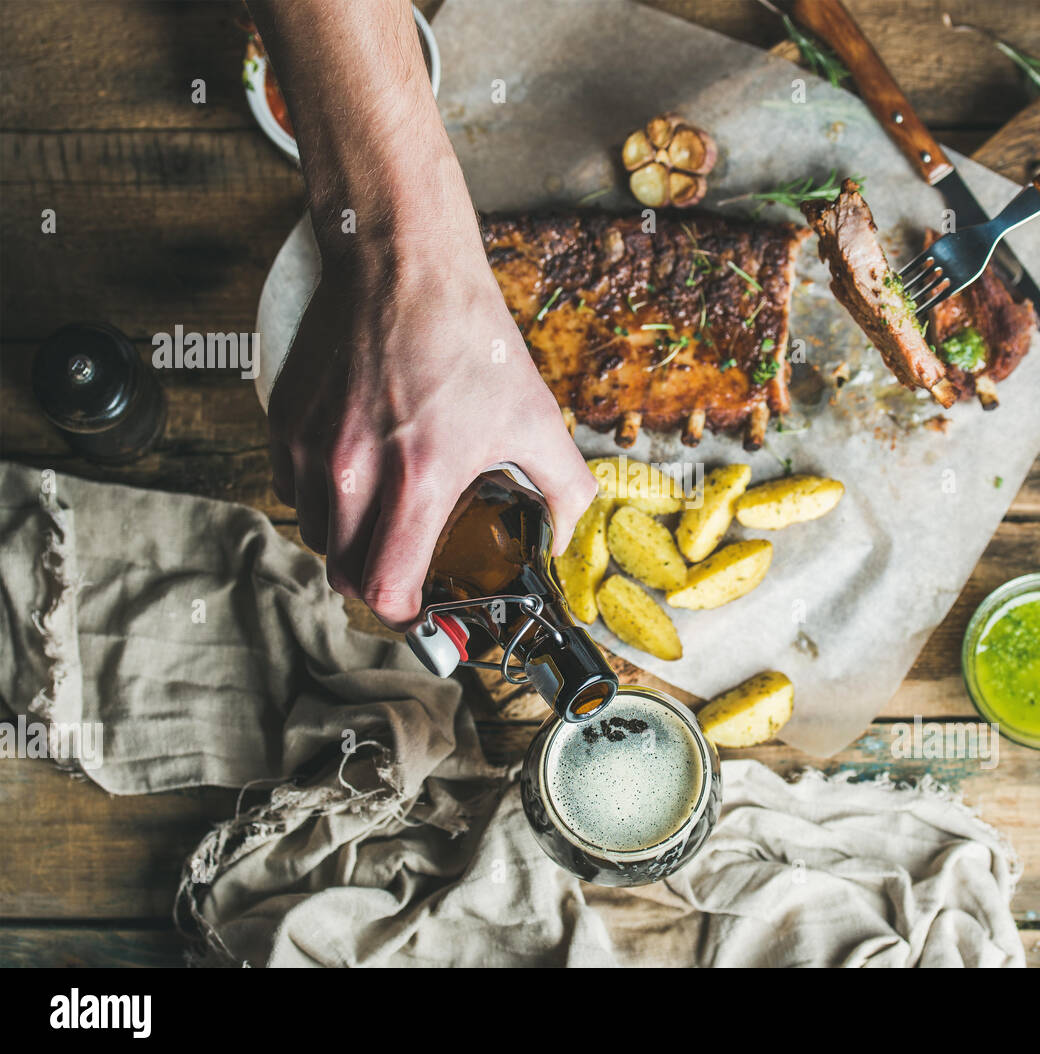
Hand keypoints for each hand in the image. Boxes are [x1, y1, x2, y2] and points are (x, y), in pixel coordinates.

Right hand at [269, 234, 594, 628]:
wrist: (403, 263)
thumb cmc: (471, 338)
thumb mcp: (536, 414)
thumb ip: (563, 486)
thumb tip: (565, 536)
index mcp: (418, 478)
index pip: (385, 588)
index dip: (406, 616)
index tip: (425, 612)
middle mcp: (354, 471)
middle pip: (344, 575)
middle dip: (378, 586)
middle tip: (409, 573)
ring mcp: (313, 446)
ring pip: (317, 535)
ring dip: (350, 545)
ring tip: (386, 522)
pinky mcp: (286, 421)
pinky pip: (294, 490)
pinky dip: (324, 502)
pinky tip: (358, 480)